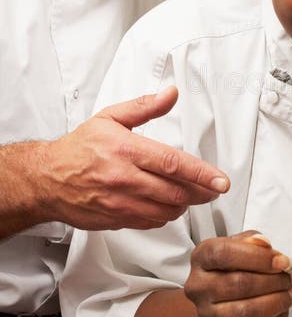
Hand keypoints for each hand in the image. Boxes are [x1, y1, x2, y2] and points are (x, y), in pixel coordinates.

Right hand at [39, 86, 229, 230]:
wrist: (46, 179)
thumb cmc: (78, 148)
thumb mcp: (110, 118)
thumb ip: (144, 107)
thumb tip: (171, 93)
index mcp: (126, 150)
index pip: (173, 163)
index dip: (202, 174)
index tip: (221, 181)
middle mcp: (124, 178)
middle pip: (175, 191)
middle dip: (200, 192)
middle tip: (212, 189)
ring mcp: (119, 203)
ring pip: (166, 211)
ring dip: (183, 205)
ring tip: (189, 195)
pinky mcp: (115, 220)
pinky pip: (150, 222)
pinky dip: (164, 216)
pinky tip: (166, 205)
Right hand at [184, 231, 291, 316]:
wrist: (216, 295)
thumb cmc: (231, 265)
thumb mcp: (239, 244)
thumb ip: (253, 241)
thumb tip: (265, 244)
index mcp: (202, 257)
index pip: (225, 254)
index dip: (258, 257)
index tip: (283, 261)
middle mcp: (199, 286)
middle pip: (238, 284)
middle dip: (273, 281)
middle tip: (291, 277)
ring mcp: (209, 314)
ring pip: (246, 313)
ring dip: (276, 302)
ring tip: (289, 293)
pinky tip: (283, 309)